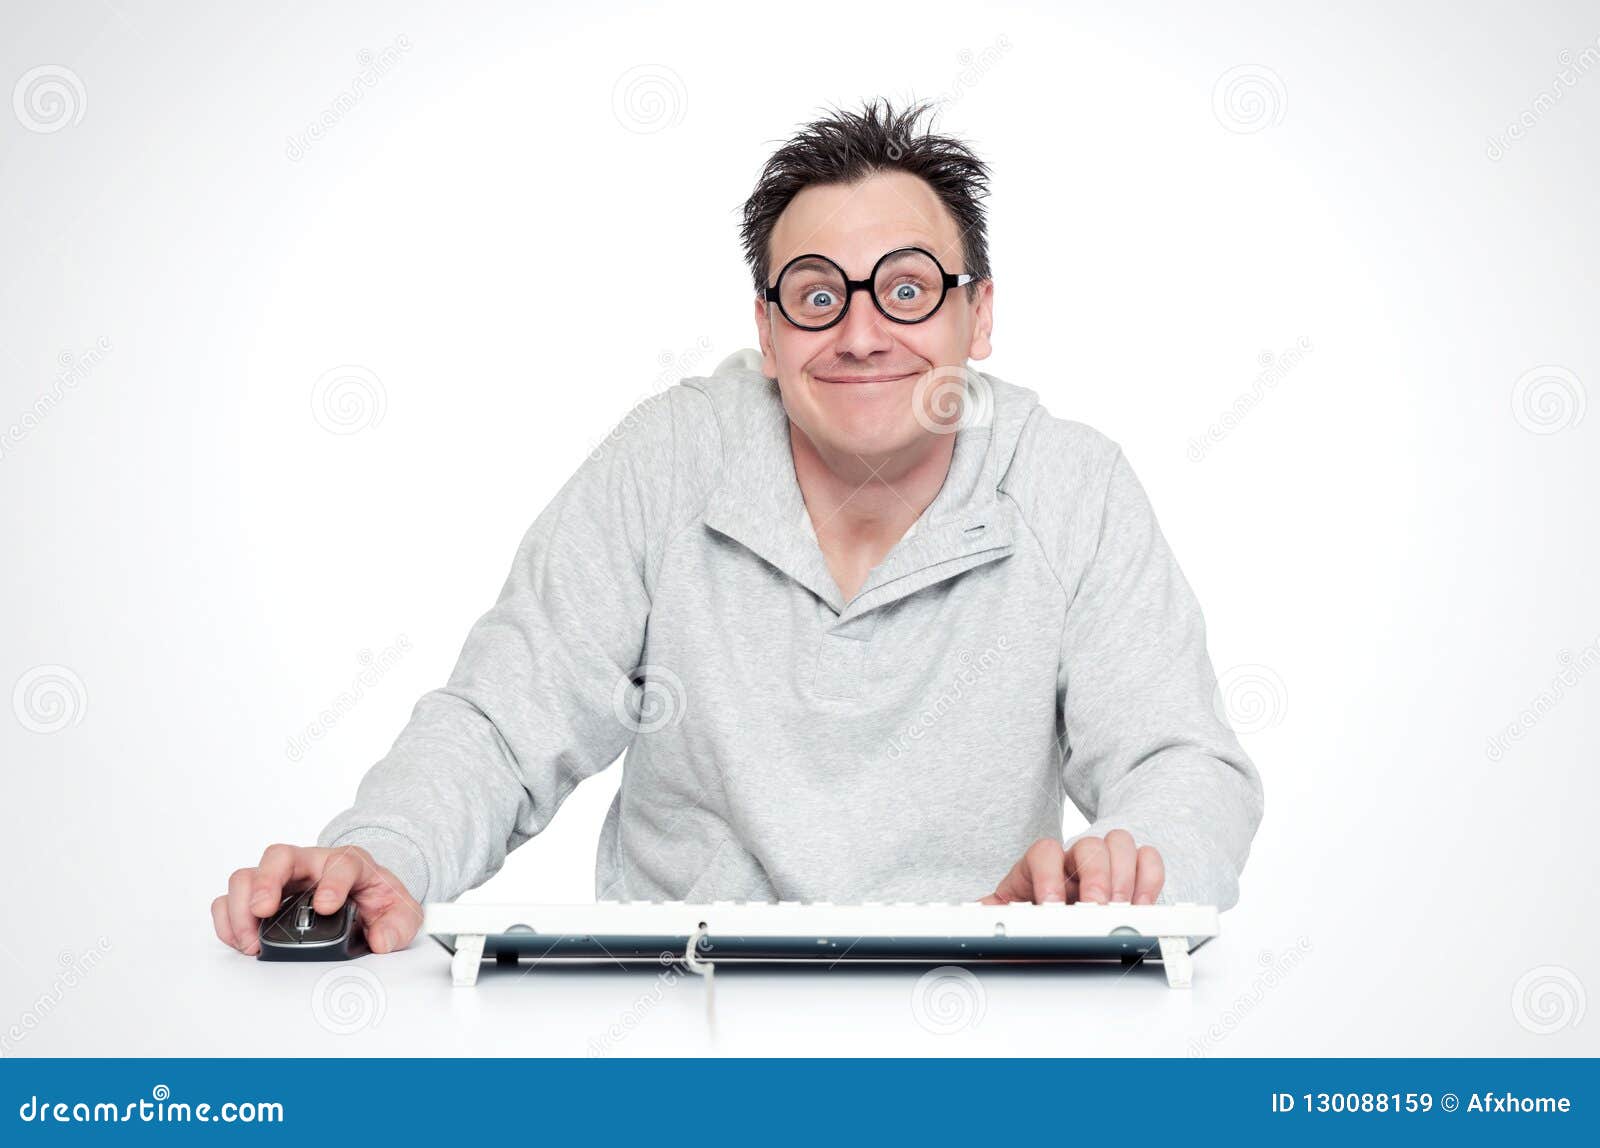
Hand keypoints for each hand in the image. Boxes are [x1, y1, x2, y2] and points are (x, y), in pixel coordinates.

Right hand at [211, 843, 422, 955]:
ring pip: (248, 876)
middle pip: (281, 856)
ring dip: (242, 906)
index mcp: (349, 864)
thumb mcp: (401, 913)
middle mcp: (310, 866)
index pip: (341, 863)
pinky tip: (239, 940)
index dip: (332, 882)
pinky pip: (231, 900)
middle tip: (264, 911)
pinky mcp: (260, 898)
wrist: (364, 899)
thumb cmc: (376, 901)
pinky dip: (229, 920)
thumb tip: (382, 940)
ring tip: (249, 938)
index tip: (326, 906)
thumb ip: (399, 926)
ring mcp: (282, 880)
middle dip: (267, 882)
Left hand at [981, 832, 1163, 904]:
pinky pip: (1148, 859)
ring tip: (1122, 909)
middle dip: (1095, 879)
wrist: (1054, 917)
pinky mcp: (1132, 876)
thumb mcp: (1006, 915)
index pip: (1045, 852)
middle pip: (1089, 845)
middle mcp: (1074, 859)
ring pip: (1120, 843)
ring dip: (1124, 877)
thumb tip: (972, 915)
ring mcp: (1104, 863)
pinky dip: (1149, 879)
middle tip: (1096, 909)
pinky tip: (1142, 905)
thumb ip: (989, 914)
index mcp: (1039, 865)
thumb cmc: (1031, 914)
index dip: (1049, 877)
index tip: (1052, 907)